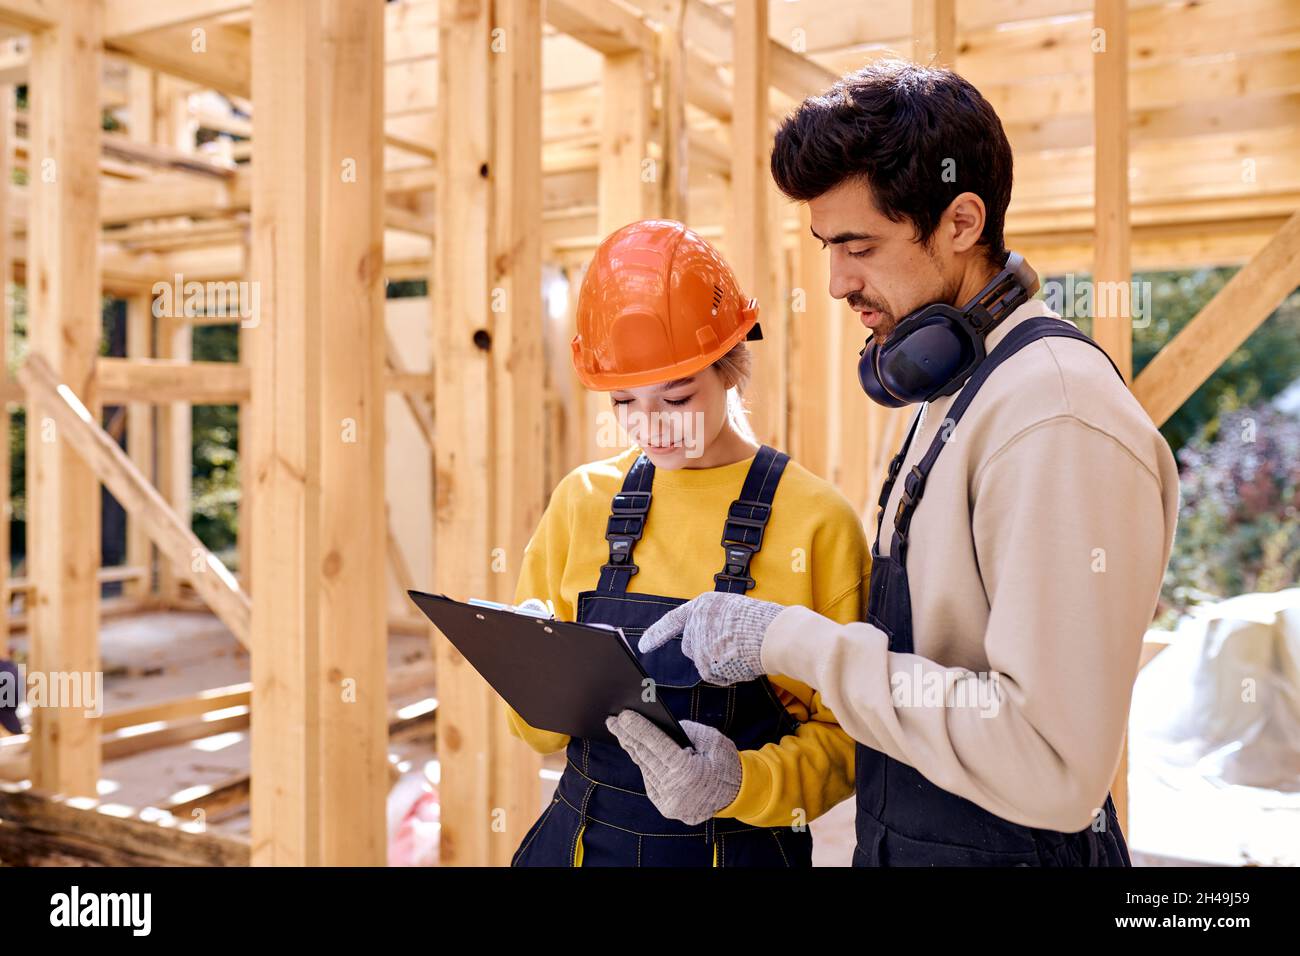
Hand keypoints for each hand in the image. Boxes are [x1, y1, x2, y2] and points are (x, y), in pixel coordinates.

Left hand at [605, 711, 740, 824]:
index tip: (622, 715)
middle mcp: (675, 790)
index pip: (656, 746)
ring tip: (622, 733)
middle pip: (645, 757)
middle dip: (627, 737)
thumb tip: (660, 725)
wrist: (738, 794)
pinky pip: (650, 781)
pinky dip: (645, 766)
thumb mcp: (712, 739)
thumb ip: (686, 730)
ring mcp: (669, 802)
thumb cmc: (726, 762)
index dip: (638, 729)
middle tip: (612, 721)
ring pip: (645, 770)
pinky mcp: (666, 808)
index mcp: (688, 772)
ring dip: (633, 750)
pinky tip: (637, 751)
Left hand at [638, 591, 785, 685]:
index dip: (656, 634)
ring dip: (719, 664)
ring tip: (741, 652)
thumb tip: (701, 644)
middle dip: (704, 652)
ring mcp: (699, 642)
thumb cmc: (761, 623)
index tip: (642, 645)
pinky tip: (741, 664)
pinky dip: (726, 675)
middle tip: (729, 649)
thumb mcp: (731, 611)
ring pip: (702, 663)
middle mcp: (696, 622)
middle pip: (689, 647)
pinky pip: (713, 675)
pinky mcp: (705, 662)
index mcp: (702, 606)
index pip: (672, 621)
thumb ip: (712, 622)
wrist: (775, 634)